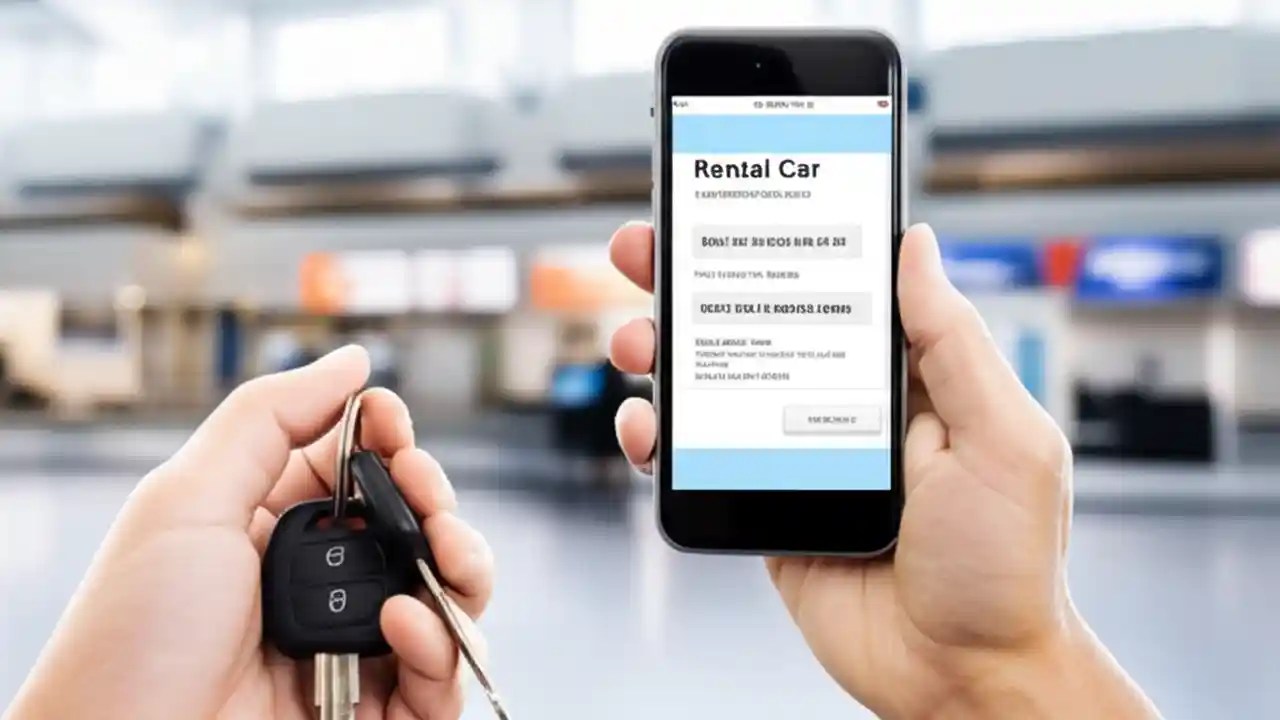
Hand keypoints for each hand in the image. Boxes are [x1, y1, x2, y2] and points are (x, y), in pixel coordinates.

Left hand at [7, 346, 493, 719]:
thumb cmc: (130, 639)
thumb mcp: (186, 501)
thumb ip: (270, 417)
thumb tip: (352, 360)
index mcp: (272, 525)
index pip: (358, 468)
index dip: (390, 442)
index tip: (398, 430)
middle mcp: (319, 584)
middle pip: (416, 528)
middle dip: (440, 503)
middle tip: (430, 501)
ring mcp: (351, 649)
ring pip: (448, 598)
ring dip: (463, 567)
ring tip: (445, 559)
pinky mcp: (375, 710)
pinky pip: (441, 677)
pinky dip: (442, 646)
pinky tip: (405, 627)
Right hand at [607, 222, 1159, 718]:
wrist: (966, 678)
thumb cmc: (1008, 566)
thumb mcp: (1004, 439)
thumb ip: (953, 342)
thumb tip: (916, 244)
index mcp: (907, 378)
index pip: (833, 287)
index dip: (781, 240)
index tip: (734, 198)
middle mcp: (844, 406)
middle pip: (758, 323)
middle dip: (695, 280)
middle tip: (647, 246)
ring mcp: (797, 455)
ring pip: (716, 385)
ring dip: (664, 351)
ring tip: (636, 337)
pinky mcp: (762, 505)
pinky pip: (698, 460)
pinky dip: (659, 439)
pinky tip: (644, 425)